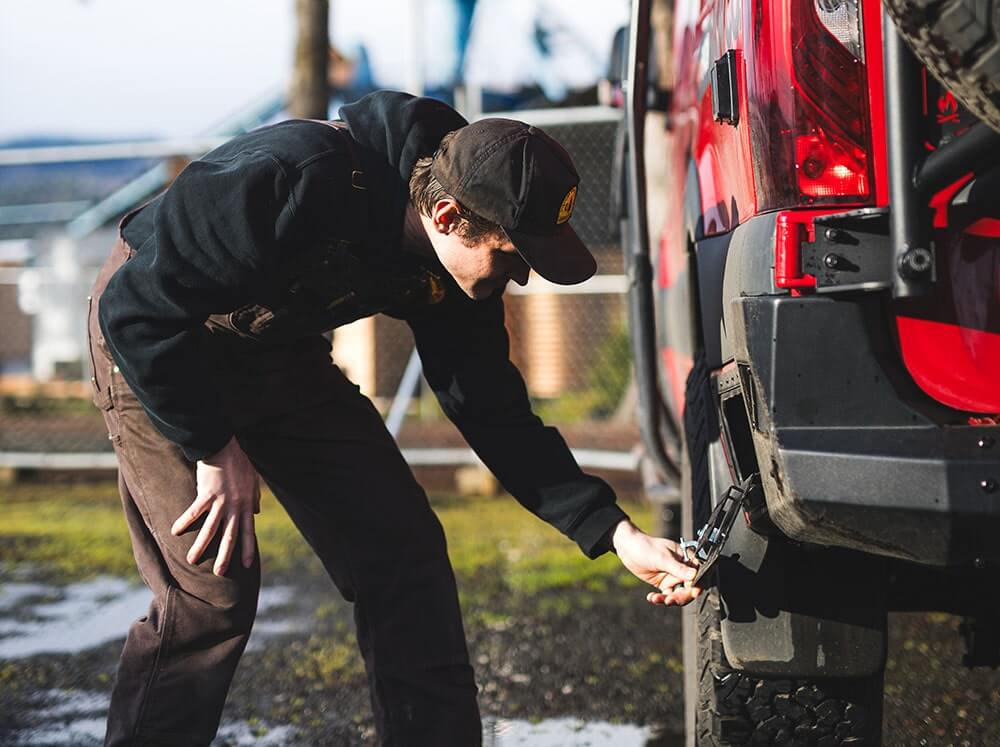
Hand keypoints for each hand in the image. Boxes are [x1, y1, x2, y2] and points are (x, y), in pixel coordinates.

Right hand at [171, 436, 259, 575]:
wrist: (225, 447)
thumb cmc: (239, 463)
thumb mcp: (253, 481)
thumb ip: (255, 498)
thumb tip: (257, 513)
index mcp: (247, 505)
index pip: (249, 532)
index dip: (248, 548)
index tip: (247, 565)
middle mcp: (235, 507)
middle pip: (230, 536)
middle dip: (225, 556)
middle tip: (220, 573)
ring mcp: (221, 502)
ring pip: (211, 529)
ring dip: (201, 546)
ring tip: (192, 560)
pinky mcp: (206, 494)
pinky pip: (194, 512)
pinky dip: (184, 521)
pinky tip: (174, 532)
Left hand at [610, 520, 702, 606]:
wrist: (627, 548)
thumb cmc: (645, 546)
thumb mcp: (662, 558)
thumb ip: (678, 568)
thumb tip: (694, 575)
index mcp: (687, 558)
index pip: (698, 574)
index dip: (697, 585)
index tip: (692, 593)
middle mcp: (682, 568)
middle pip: (690, 588)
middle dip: (681, 596)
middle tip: (670, 600)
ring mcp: (673, 576)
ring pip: (679, 594)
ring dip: (670, 599)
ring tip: (658, 599)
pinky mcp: (664, 583)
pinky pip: (667, 595)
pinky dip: (661, 599)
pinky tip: (652, 597)